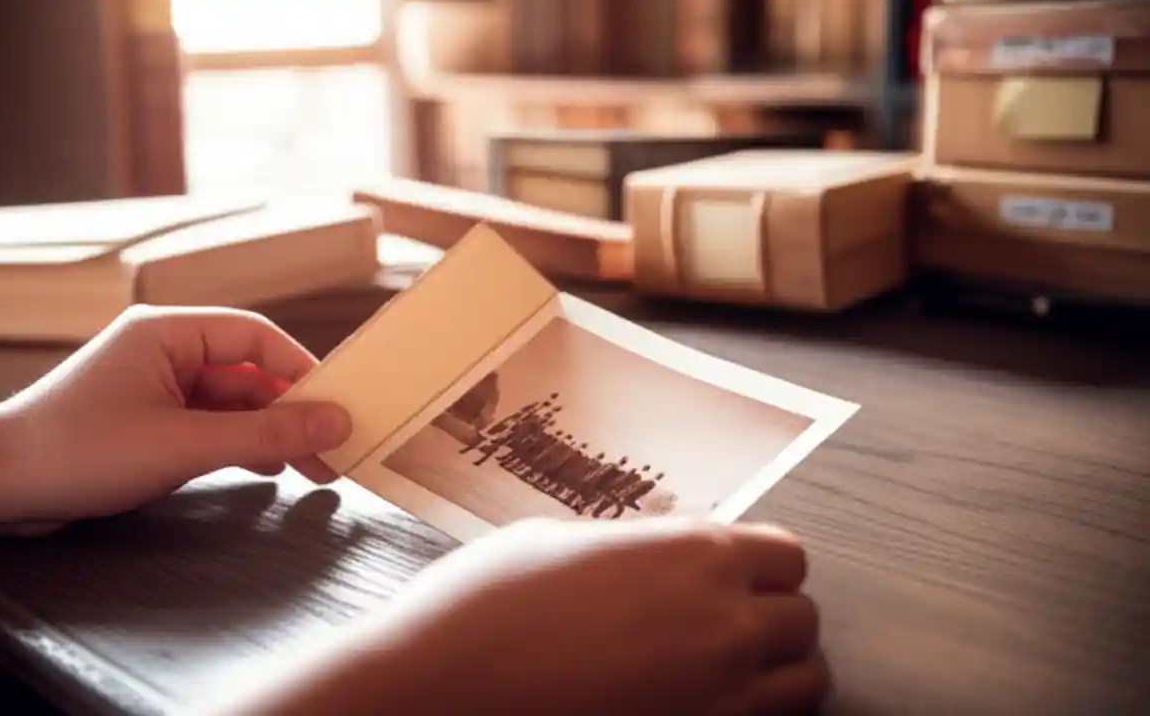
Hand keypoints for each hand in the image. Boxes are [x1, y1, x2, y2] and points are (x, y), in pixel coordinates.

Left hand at [0, 305, 351, 526]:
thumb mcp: (184, 445)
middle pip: (247, 374)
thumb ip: (264, 434)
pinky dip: (237, 445)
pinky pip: (206, 425)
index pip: (255, 338)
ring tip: (311, 469)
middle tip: (334, 451)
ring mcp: (152, 387)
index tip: (339, 408)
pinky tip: (265, 470)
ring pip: (230, 404)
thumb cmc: (80, 452)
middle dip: (291, 412)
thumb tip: (335, 423)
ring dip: (268, 433)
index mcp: (168, 332)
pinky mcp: (143, 421)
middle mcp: (163, 351)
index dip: (302, 371)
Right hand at [242, 518, 827, 715]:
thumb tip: (652, 561)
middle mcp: (722, 623)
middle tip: (726, 631)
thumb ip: (632, 552)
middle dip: (771, 623)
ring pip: (804, 685)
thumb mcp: (557, 543)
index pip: (787, 556)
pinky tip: (701, 707)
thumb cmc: (481, 609)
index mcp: (692, 554)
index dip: (761, 568)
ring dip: (774, 677)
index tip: (737, 580)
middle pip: (803, 621)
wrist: (437, 689)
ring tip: (727, 676)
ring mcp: (717, 697)